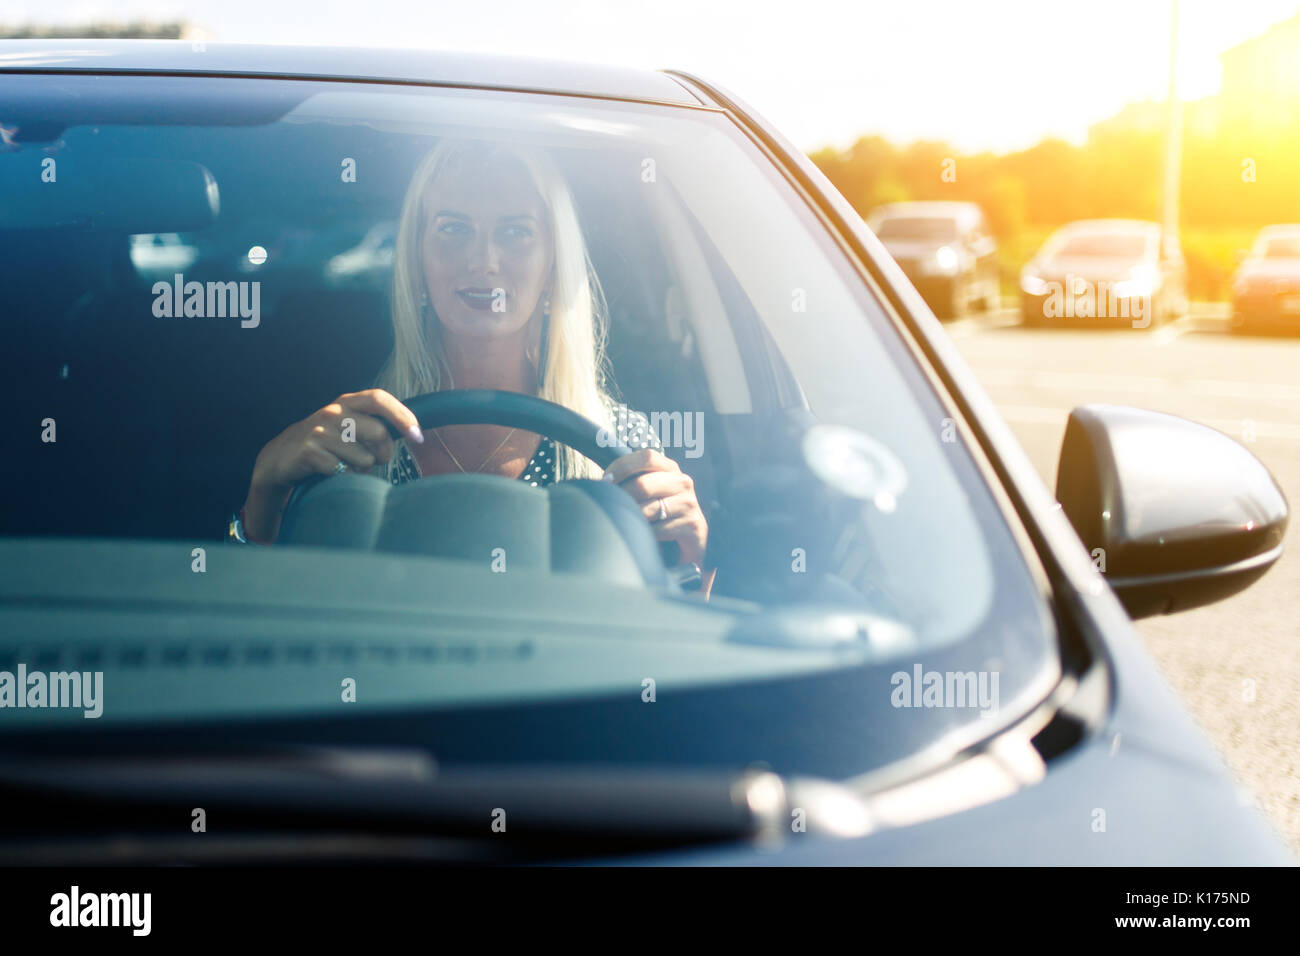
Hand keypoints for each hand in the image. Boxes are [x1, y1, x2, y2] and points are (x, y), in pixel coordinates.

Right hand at [243, 388, 422, 542]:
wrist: (280, 458)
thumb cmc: (323, 443)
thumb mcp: (345, 426)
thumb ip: (372, 424)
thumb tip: (410, 432)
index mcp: (345, 402)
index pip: (379, 399)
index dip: (402, 416)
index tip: (417, 436)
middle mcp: (333, 411)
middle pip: (378, 432)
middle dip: (385, 453)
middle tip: (379, 461)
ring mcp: (320, 431)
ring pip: (364, 458)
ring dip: (362, 469)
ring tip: (348, 466)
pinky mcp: (310, 451)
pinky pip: (344, 471)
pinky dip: (344, 477)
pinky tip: (331, 472)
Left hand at [603, 449, 713, 593]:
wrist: (688, 546)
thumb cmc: (661, 517)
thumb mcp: (649, 494)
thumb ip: (633, 482)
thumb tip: (604, 482)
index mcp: (670, 469)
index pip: (647, 457)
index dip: (622, 467)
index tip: (606, 481)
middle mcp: (682, 482)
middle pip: (643, 485)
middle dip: (623, 498)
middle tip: (614, 508)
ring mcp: (689, 503)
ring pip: (648, 510)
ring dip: (634, 519)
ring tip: (631, 524)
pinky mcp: (692, 524)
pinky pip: (657, 530)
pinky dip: (647, 536)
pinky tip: (647, 537)